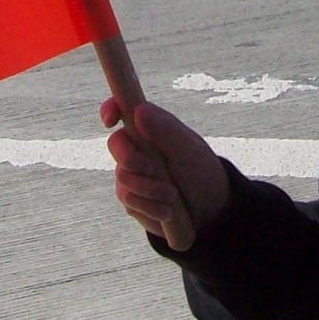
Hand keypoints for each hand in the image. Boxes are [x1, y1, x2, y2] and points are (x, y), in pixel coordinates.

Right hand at [100, 97, 230, 253]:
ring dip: (149, 190)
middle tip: (154, 170)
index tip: (111, 120)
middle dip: (132, 160)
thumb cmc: (199, 169)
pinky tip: (167, 210)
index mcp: (148, 126)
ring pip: (123, 178)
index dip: (110, 109)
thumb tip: (139, 111)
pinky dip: (150, 207)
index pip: (121, 109)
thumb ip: (164, 130)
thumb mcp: (187, 149)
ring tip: (172, 196)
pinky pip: (129, 201)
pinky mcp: (131, 198)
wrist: (208, 209)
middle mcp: (135, 147)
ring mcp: (130, 173)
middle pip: (115, 145)